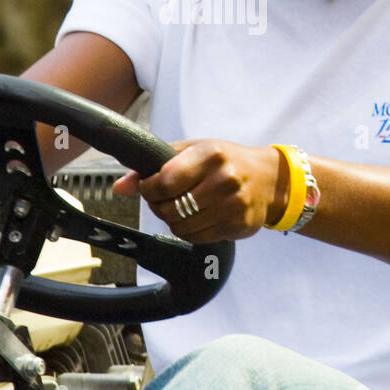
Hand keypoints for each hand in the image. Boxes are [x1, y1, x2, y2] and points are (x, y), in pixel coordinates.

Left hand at [112, 139, 288, 243]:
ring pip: (182, 227)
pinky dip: (190, 231)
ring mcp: (234, 205)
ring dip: (173, 221)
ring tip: (181, 208)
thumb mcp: (191, 151)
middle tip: (163, 199)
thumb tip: (120, 187)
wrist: (268, 179)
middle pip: (171, 208)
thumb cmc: (225, 161)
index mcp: (210, 155)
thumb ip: (154, 165)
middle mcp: (224, 180)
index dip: (148, 189)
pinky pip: (198, 238)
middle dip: (159, 206)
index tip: (149, 188)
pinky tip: (197, 218)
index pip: (165, 181)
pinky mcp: (239, 226)